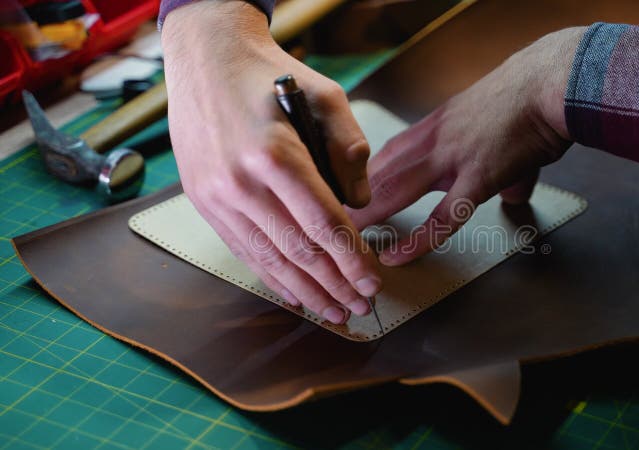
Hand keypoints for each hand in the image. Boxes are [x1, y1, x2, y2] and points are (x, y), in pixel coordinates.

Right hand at [162, 1, 380, 323]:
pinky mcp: (203, 203)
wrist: (206, 60)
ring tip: (333, 312)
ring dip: (305, 291)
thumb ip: (351, 149)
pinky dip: (271, 277)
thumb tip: (361, 203)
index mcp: (275, 155)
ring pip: (268, 259)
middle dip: (334, 285)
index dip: (351, 260)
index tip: (372, 282)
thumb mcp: (326, 96)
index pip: (324, 224)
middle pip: (298, 250)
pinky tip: (295, 294)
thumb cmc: (270, 76)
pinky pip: (242, 251)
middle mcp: (241, 182)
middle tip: (360, 307)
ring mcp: (216, 197)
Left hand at [348, 28, 584, 265]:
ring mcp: (452, 158)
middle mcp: (433, 140)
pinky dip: (417, 240)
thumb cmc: (529, 98)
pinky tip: (397, 257)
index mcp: (434, 125)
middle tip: (326, 225)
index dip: (360, 180)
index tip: (343, 199)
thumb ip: (494, 164)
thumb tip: (513, 191)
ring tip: (343, 244)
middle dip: (350, 202)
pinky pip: (442, 217)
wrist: (550, 81)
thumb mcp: (494, 127)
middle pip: (379, 174)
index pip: (385, 155)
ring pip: (396, 192)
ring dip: (367, 219)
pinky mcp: (478, 177)